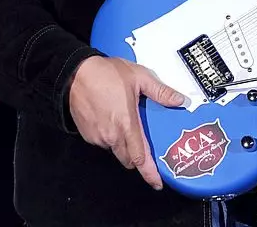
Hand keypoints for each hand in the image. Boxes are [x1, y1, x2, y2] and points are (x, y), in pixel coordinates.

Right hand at [68, 56, 184, 189]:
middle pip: (128, 158)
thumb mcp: (139, 77)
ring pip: (115, 149)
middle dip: (138, 157)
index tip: (157, 183)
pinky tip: (114, 119)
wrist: (75, 73)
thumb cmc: (106, 74)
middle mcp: (111, 135)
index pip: (140, 157)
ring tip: (129, 125)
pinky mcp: (87, 134)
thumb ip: (161, 92)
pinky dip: (111, 137)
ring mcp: (97, 137)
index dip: (149, 173)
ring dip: (124, 144)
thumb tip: (180, 101)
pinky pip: (104, 142)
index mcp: (126, 124)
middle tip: (147, 146)